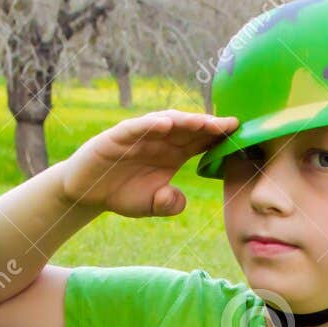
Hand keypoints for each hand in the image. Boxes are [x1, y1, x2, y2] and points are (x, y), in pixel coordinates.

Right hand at [57, 109, 236, 217]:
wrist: (86, 193)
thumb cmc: (121, 194)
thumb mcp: (150, 206)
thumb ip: (168, 205)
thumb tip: (180, 200)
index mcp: (172, 153)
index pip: (200, 141)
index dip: (219, 138)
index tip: (241, 138)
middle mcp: (159, 139)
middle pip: (189, 128)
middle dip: (210, 126)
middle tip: (232, 125)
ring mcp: (139, 135)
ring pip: (167, 122)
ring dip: (186, 120)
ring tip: (205, 122)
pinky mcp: (118, 137)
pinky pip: (137, 127)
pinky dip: (151, 124)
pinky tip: (166, 124)